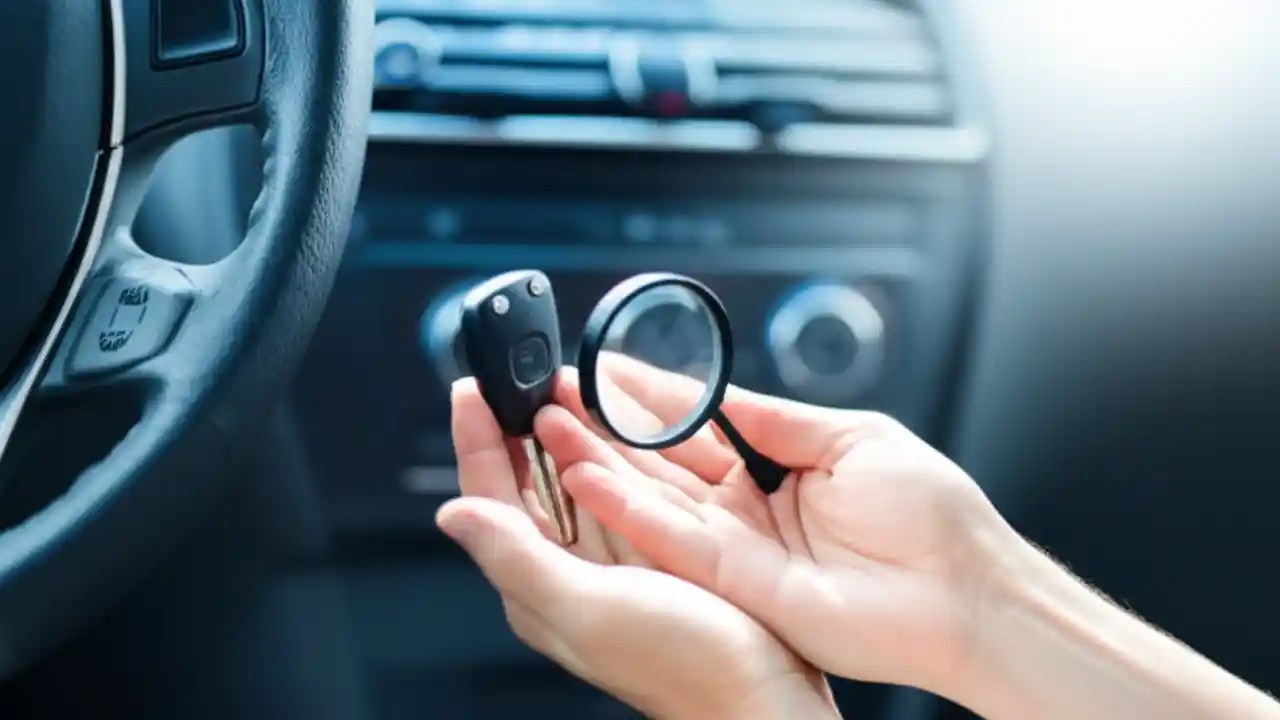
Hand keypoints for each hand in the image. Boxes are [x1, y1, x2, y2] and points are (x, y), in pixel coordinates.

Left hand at [436, 379, 840, 719]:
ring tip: (561, 383)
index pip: (489, 500)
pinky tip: (616, 424)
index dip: (477, 442)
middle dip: (521, 426)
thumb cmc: (683, 666)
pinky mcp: (654, 552)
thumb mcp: (588, 608)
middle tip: (522, 373)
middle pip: (529, 484)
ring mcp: (613, 560)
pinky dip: (614, 453)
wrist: (762, 697)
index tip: (472, 388)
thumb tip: (451, 514)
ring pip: (575, 480)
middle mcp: (568, 570)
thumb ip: (517, 557)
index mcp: (539, 585)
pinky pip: (622, 491)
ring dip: (566, 430)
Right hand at [537, 360, 1018, 696]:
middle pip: (661, 462)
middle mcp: (749, 507)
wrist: (965, 589)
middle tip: (551, 395)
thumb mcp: (850, 437)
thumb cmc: (931, 514)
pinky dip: (627, 511)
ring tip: (547, 428)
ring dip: (599, 465)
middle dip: (605, 428)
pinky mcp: (738, 584)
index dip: (645, 397)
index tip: (597, 371)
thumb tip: (719, 392)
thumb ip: (775, 418)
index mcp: (777, 464)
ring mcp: (740, 546)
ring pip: (654, 500)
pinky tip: (587, 478)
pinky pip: (673, 541)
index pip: (695, 424)